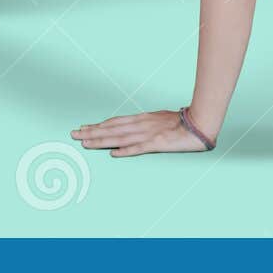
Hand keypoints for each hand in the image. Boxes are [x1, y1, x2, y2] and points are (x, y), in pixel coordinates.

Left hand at [71, 110, 214, 155]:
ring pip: (119, 138)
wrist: (199, 122)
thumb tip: (131, 130)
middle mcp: (140, 125)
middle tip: (74, 134)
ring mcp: (147, 134)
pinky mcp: (157, 144)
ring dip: (101, 140)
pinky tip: (113, 154)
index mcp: (141, 119)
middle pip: (111, 129)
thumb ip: (143, 124)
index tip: (84, 128)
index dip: (98, 126)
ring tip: (85, 143)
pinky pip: (138, 148)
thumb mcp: (157, 118)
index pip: (114, 122)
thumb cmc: (180, 121)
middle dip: (91, 132)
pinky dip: (125, 151)